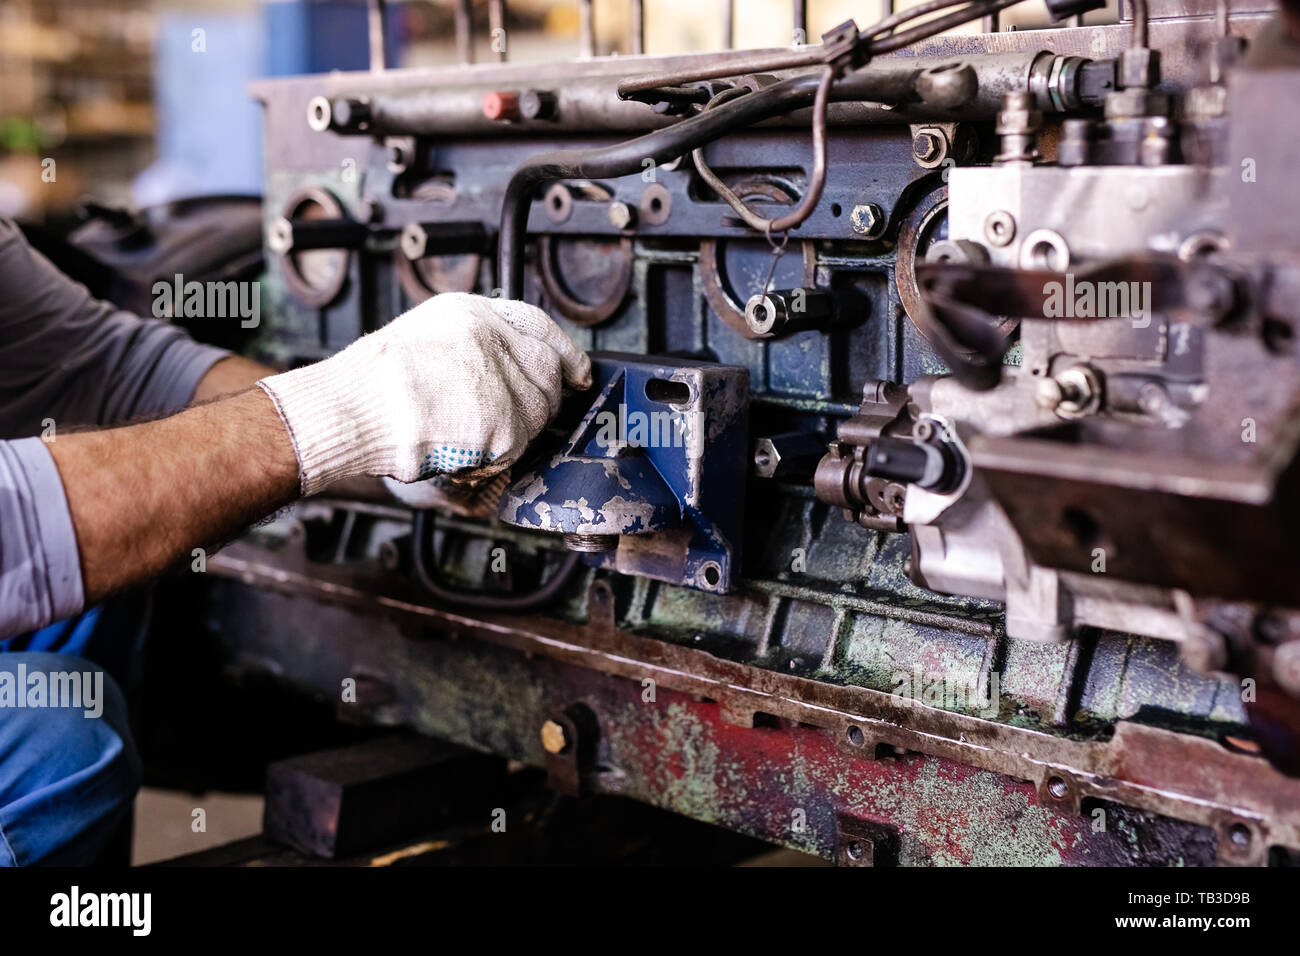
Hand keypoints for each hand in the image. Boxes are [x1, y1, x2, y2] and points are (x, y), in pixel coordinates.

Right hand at [258, 293, 590, 494]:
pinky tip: (464, 447)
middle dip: (542, 400)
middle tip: (512, 419)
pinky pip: (517, 445)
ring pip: (537, 412)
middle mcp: (488, 336)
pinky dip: (496, 455)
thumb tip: (515, 367)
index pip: (538, 324)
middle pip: (547, 371)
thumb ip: (473, 343)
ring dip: (514, 432)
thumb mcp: (424, 335)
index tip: (577, 372)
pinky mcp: (499, 420)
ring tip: (469, 432)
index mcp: (469, 312)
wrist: (349, 410)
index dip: (565, 352)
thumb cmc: (370, 385)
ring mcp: (497, 377)